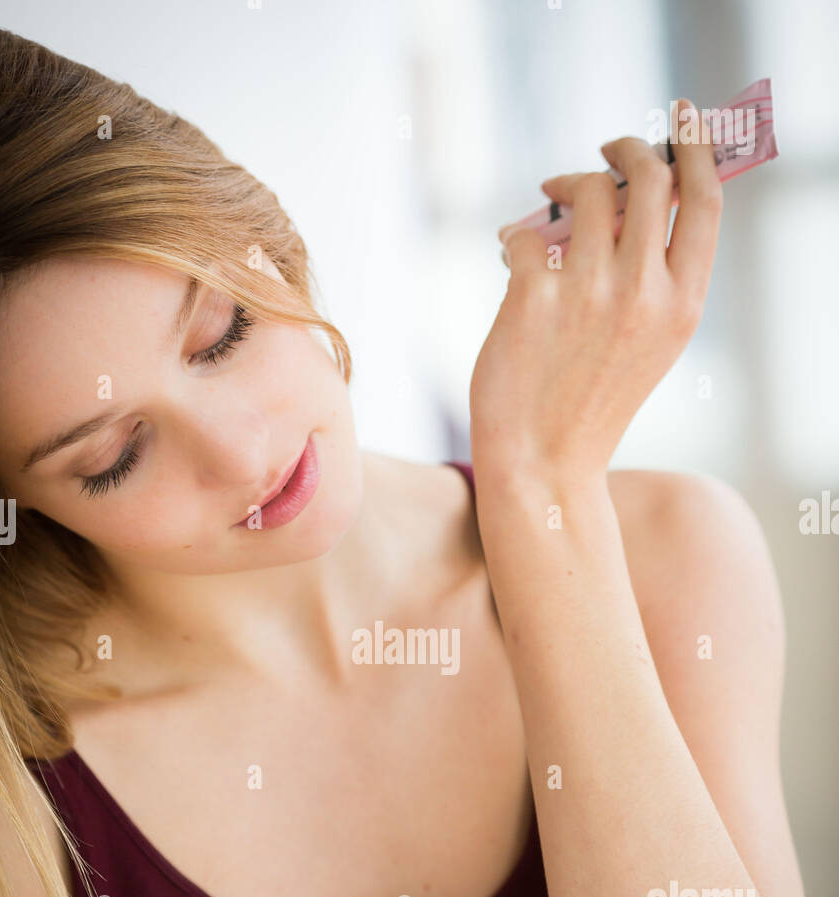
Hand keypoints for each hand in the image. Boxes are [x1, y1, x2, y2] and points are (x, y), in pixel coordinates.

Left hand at [468, 99, 722, 490]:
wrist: (542, 462)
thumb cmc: (591, 399)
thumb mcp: (648, 342)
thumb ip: (654, 274)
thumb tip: (633, 193)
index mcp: (682, 305)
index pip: (704, 202)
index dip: (694, 148)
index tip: (683, 116)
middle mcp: (643, 295)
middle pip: (648, 178)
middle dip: (626, 149)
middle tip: (605, 152)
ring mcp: (587, 295)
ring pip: (586, 192)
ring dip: (566, 183)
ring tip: (549, 197)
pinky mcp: (533, 298)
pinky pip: (525, 232)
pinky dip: (515, 233)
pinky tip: (510, 248)